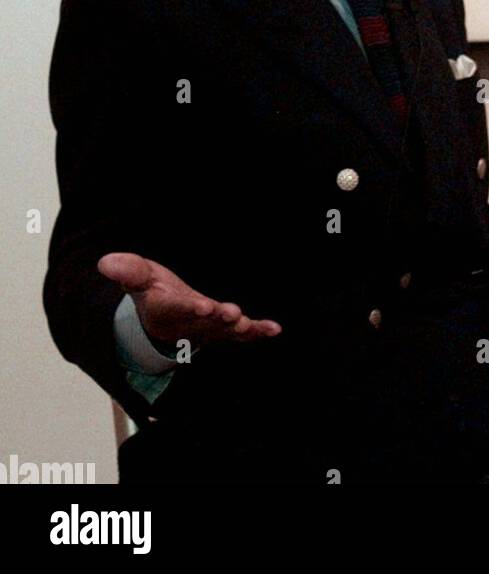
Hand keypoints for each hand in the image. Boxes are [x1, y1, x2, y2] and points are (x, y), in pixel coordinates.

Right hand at [99, 252, 282, 349]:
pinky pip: (241, 335)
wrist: (162, 317)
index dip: (188, 308)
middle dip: (217, 319)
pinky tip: (274, 329)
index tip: (202, 306)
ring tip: (249, 324)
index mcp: (164, 310)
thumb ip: (128, 270)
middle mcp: (186, 324)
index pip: (176, 309)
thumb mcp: (139, 277)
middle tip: (233, 314)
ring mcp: (206, 331)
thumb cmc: (152, 291)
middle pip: (202, 324)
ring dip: (237, 329)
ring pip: (222, 332)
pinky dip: (257, 332)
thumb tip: (106, 262)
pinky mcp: (222, 331)